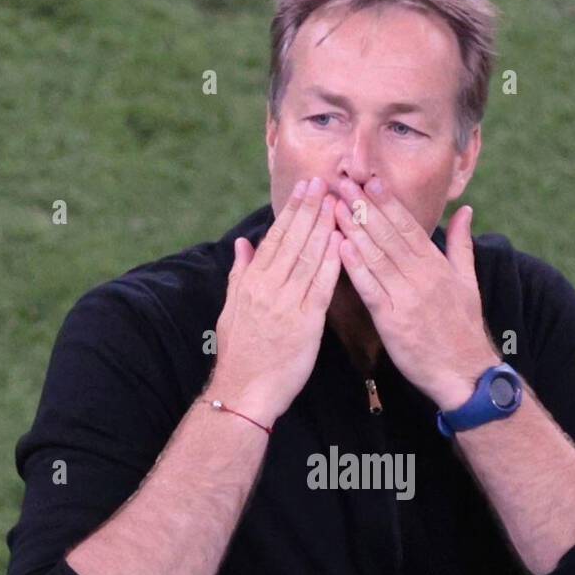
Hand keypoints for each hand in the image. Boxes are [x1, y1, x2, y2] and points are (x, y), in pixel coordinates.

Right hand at [211, 178, 342, 425]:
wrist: (243, 391)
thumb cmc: (240, 355)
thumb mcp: (231, 310)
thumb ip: (239, 274)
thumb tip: (242, 244)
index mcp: (251, 282)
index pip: (274, 238)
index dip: (291, 211)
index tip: (305, 188)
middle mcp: (267, 287)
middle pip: (292, 240)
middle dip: (310, 209)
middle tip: (326, 182)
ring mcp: (285, 304)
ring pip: (307, 257)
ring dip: (324, 227)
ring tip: (338, 202)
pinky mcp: (304, 323)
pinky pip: (319, 286)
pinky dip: (331, 262)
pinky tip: (343, 242)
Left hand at [332, 175, 498, 409]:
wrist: (465, 373)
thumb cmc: (463, 329)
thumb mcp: (468, 282)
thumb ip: (461, 245)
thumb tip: (465, 211)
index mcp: (437, 266)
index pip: (409, 227)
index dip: (388, 203)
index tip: (370, 180)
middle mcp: (422, 276)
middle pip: (389, 235)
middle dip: (364, 207)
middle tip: (343, 181)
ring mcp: (407, 297)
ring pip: (377, 256)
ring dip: (354, 229)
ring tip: (334, 206)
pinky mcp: (393, 320)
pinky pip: (371, 288)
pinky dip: (356, 266)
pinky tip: (340, 247)